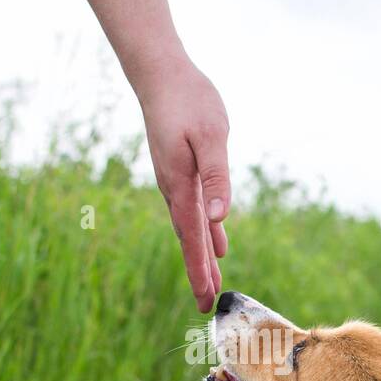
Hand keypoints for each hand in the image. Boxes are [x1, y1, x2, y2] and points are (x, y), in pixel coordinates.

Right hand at [138, 55, 230, 312]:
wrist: (160, 74)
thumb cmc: (189, 100)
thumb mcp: (211, 136)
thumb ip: (216, 176)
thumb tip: (220, 217)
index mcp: (182, 185)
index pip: (193, 238)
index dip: (199, 270)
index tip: (205, 299)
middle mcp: (174, 189)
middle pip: (190, 240)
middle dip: (199, 272)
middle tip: (206, 305)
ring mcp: (175, 181)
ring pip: (192, 227)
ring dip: (202, 256)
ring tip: (212, 283)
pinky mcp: (181, 171)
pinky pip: (194, 210)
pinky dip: (205, 231)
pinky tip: (216, 241)